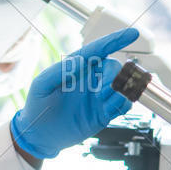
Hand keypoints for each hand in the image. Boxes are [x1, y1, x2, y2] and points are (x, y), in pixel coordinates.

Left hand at [9, 28, 138, 158]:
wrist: (40, 136)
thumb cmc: (37, 107)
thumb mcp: (42, 86)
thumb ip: (59, 71)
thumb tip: (81, 59)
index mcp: (76, 68)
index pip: (98, 49)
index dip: (116, 40)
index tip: (133, 33)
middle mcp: (90, 79)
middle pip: (114, 67)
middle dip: (114, 76)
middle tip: (100, 90)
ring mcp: (99, 96)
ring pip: (123, 85)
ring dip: (118, 90)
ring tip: (101, 101)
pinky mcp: (105, 112)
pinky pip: (124, 103)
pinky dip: (122, 103)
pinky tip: (107, 109)